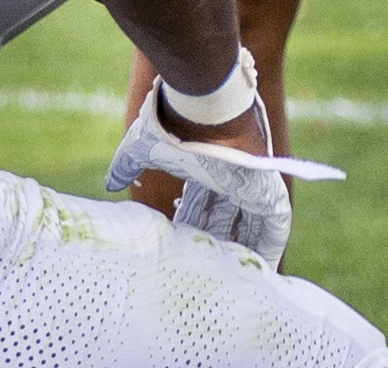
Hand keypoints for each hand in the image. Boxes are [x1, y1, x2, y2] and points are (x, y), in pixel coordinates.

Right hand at [105, 76, 326, 260]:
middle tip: (208, 269)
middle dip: (218, 239)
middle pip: (226, 214)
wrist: (202, 110)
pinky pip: (276, 225)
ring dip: (245, 247)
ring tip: (236, 276)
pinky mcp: (268, 188)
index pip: (203, 200)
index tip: (185, 244)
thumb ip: (127, 165)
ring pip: (252, 223)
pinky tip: (265, 266)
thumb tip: (110, 182)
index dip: (195, 221)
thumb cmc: (173, 125)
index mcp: (206, 165)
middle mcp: (230, 173)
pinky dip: (271, 245)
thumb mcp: (142, 147)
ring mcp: (250, 181)